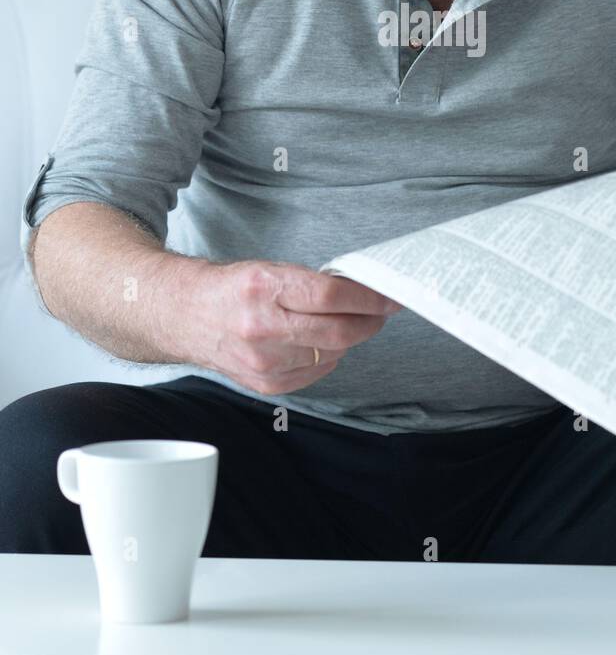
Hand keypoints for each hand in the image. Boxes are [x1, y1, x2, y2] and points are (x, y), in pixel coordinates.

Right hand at [188, 260, 402, 395]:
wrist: (187, 316)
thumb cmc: (234, 288)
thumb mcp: (270, 270)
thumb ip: (313, 283)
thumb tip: (363, 292)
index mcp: (263, 287)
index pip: (330, 296)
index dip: (367, 298)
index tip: (388, 296)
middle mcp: (261, 327)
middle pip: (337, 332)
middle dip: (369, 322)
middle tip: (380, 312)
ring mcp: (262, 361)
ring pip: (331, 354)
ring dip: (347, 339)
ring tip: (343, 323)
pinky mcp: (265, 384)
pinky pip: (315, 373)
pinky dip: (328, 358)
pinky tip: (319, 343)